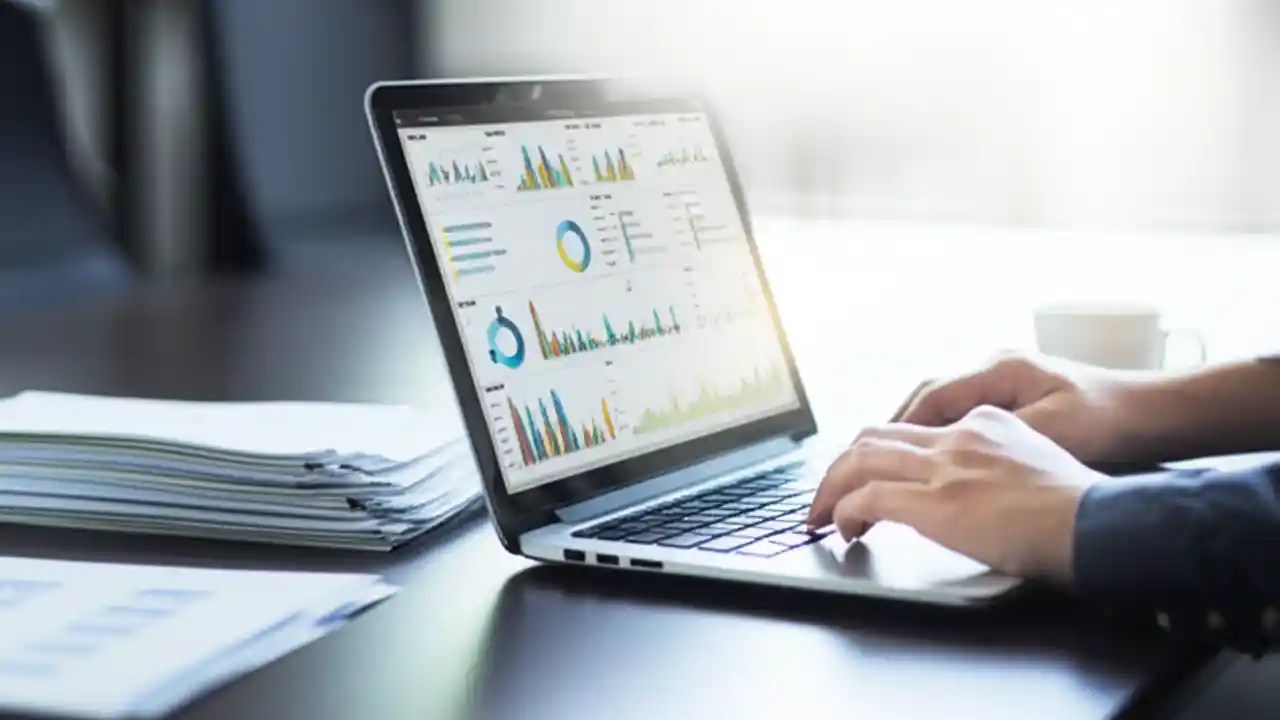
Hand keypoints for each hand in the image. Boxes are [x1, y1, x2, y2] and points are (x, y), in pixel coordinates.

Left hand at [806, 405, 1104, 583]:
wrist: (1101, 525)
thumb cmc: (1082, 511)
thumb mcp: (1035, 468)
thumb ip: (998, 469)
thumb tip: (977, 497)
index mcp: (984, 424)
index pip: (913, 430)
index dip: (879, 454)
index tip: (866, 477)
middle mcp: (958, 437)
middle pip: (873, 437)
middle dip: (841, 467)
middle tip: (826, 497)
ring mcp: (944, 467)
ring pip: (859, 460)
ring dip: (831, 489)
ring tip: (821, 517)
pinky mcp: (935, 502)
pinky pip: (866, 497)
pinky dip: (844, 512)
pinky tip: (843, 530)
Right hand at [897, 354, 1145, 464]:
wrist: (1154, 413)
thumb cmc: (1110, 421)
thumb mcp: (1054, 431)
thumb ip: (1001, 439)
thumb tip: (952, 452)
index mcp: (1001, 371)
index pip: (931, 397)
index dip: (898, 428)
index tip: (873, 456)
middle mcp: (995, 369)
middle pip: (928, 398)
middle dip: (895, 431)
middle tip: (868, 464)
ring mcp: (1005, 382)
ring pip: (942, 406)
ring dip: (915, 434)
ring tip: (891, 465)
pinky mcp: (1015, 400)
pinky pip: (962, 415)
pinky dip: (940, 436)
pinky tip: (935, 461)